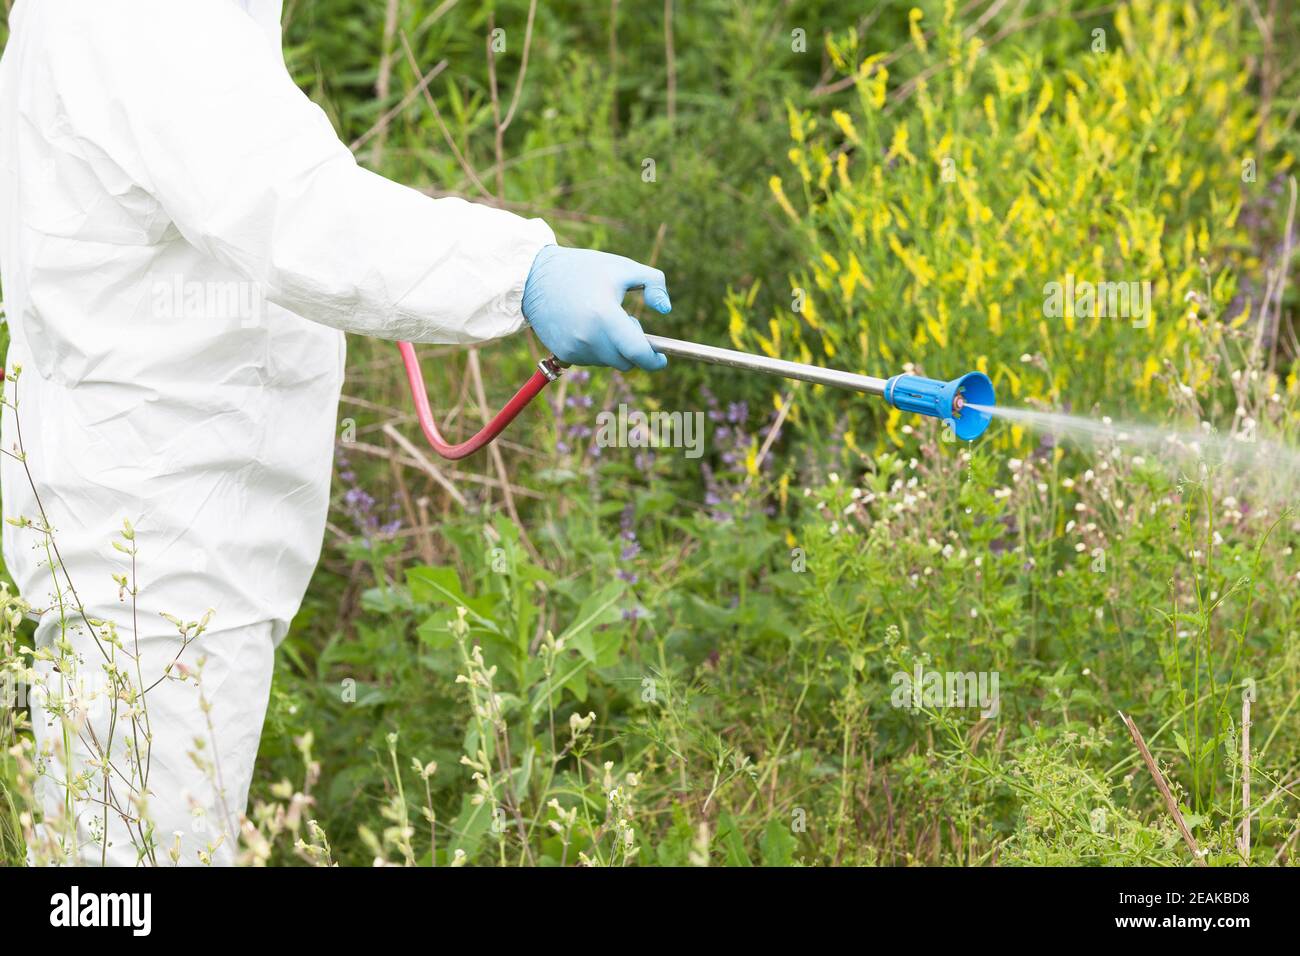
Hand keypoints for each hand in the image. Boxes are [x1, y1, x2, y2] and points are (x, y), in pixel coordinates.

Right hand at [522, 245, 669, 370]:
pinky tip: (588, 326)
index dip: (654, 361)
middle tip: (627, 320)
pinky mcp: (563, 353)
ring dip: (614, 348)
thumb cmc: (583, 269)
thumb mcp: (623, 268)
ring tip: (603, 319)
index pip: (637, 352)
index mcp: (606, 316)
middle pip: (625, 361)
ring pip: (608, 362)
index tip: (662, 359)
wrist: (534, 276)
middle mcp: (589, 338)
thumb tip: (665, 309)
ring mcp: (574, 349)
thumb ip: (654, 283)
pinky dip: (597, 349)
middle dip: (633, 347)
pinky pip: (591, 360)